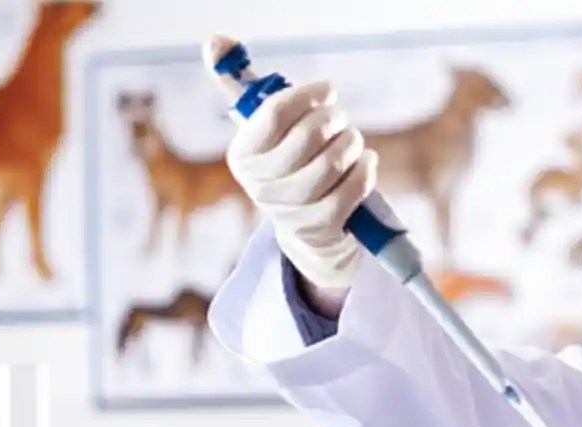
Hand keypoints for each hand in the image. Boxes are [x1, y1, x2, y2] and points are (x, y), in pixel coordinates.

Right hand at [219, 79, 376, 289]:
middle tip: (340, 118)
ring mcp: (289, 210)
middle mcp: (259, 184)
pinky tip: (365, 163)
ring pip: (332, 163)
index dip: (307, 96)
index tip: (328, 90)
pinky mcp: (318, 228)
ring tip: (352, 140)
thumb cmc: (290, 165)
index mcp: (242, 154)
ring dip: (351, 143)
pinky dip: (364, 172)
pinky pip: (350, 191)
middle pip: (309, 136)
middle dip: (333, 120)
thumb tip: (216, 42)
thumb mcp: (267, 132)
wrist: (308, 229)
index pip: (274, 113)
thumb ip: (245, 89)